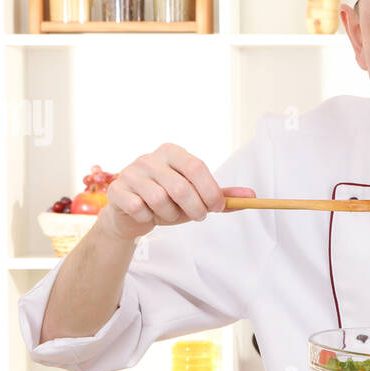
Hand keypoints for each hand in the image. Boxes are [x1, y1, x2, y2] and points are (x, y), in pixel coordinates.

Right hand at [99, 143, 253, 242]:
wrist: (131, 215)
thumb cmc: (168, 201)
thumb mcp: (196, 197)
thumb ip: (221, 196)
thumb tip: (253, 196)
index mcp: (171, 152)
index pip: (196, 166)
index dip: (210, 189)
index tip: (217, 208)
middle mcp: (149, 158)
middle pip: (180, 186)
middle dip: (194, 208)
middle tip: (198, 216)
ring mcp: (130, 172)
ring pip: (159, 200)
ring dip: (171, 215)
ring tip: (171, 215)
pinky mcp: (116, 190)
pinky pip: (139, 209)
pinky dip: (148, 218)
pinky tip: (147, 215)